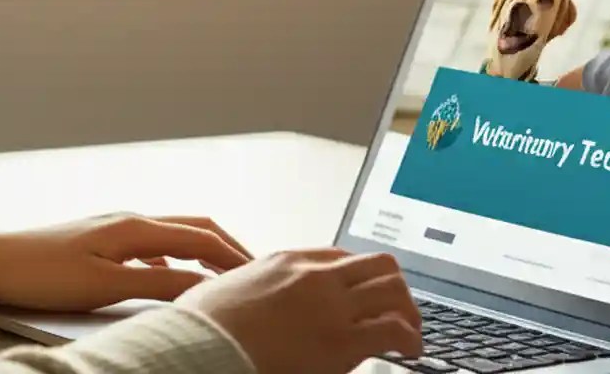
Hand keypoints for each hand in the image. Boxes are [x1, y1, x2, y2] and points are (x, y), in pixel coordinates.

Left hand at [0, 212, 251, 311]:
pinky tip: (173, 280)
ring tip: (225, 276)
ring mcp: (116, 227)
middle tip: (256, 270)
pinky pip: (154, 246)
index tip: (263, 275)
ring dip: (205, 252)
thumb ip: (157, 285)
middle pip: (196, 227)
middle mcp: (131, 220)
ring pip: (176, 235)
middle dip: (230, 248)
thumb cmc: (42, 274)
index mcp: (136, 228)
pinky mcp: (102, 240)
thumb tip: (202, 287)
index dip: (237, 258)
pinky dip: (178, 260)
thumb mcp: (104, 286)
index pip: (203, 239)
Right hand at [176, 248, 422, 373]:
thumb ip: (248, 288)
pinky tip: (409, 351)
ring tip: (411, 332)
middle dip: (393, 287)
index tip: (364, 292)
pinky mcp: (341, 340)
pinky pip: (393, 329)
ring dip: (408, 310)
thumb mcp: (224, 290)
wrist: (199, 348)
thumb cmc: (202, 328)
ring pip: (393, 289)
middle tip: (398, 310)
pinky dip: (410, 339)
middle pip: (376, 264)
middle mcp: (314, 275)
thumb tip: (245, 299)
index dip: (359, 277)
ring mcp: (331, 304)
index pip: (340, 257)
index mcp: (286, 261)